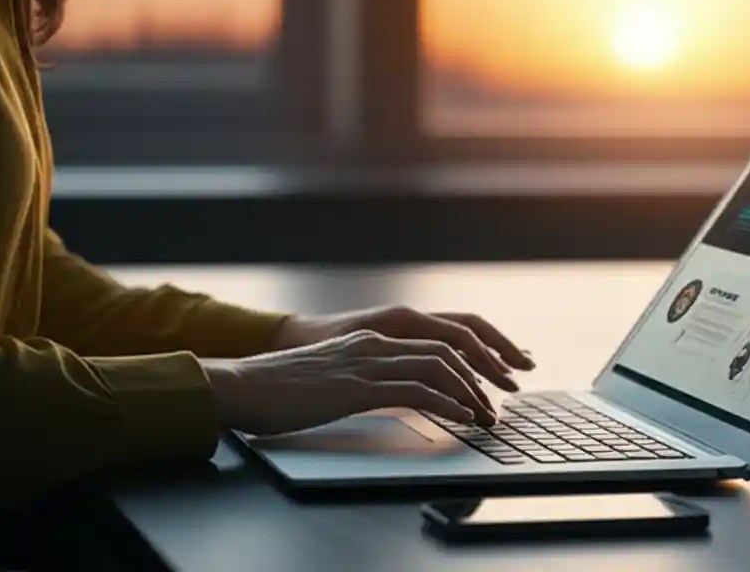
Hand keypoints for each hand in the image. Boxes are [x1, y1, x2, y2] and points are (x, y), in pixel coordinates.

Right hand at [202, 329, 502, 434]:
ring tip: (487, 414)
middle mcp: (377, 340)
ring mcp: (367, 360)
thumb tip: (401, 392)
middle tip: (509, 392)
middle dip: (488, 367)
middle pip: (452, 342)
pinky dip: (446, 403)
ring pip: (439, 364)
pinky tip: (461, 418)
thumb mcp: (337, 374)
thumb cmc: (283, 387)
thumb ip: (370, 375)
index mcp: (375, 335)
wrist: (240, 385)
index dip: (480, 347)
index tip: (504, 368)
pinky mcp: (356, 386)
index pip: (444, 331)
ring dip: (471, 390)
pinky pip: (415, 390)